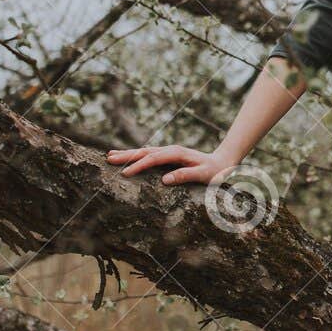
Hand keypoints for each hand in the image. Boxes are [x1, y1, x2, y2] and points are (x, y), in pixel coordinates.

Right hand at [105, 145, 237, 185]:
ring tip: (110, 156)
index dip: (139, 165)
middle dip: (126, 156)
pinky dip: (135, 156)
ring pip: (144, 151)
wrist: (223, 162)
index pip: (153, 159)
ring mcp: (169, 152)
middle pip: (144, 151)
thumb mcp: (204, 175)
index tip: (125, 174)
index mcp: (177, 153)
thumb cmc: (215, 171)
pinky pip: (148, 155)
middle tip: (108, 159)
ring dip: (128, 154)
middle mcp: (171, 150)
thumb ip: (185, 176)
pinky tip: (126, 158)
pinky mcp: (168, 156)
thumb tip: (164, 180)